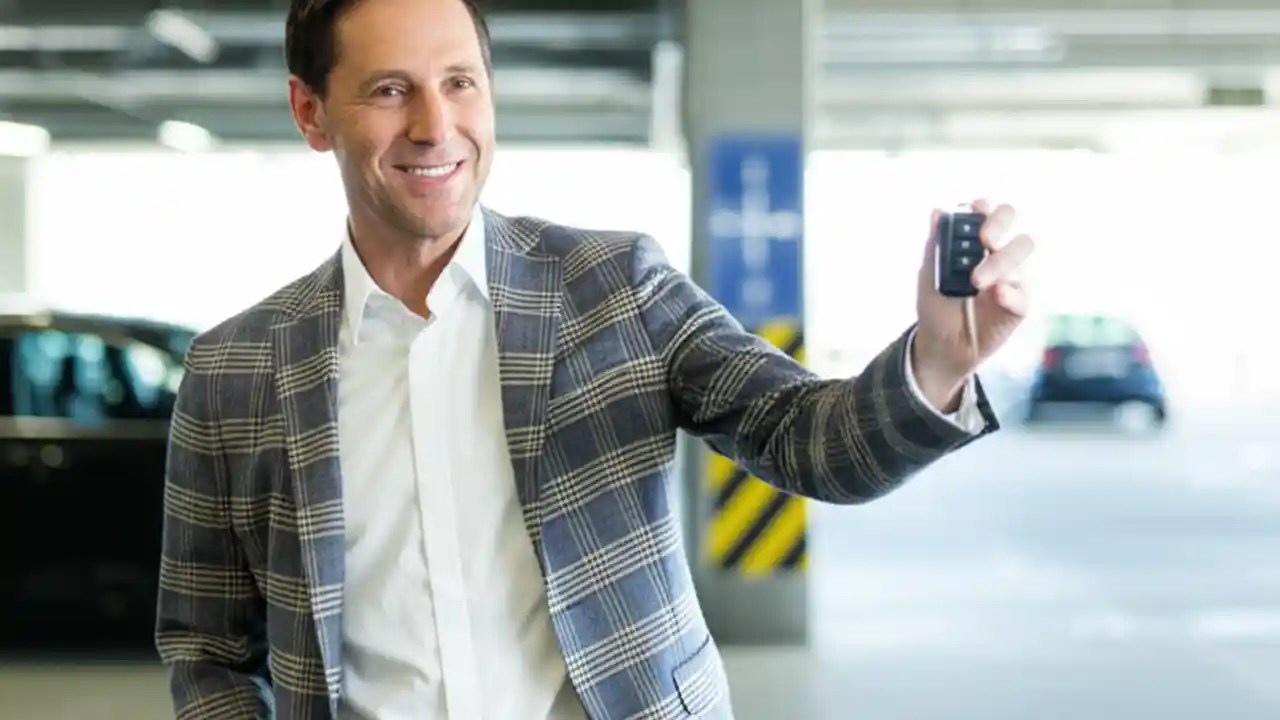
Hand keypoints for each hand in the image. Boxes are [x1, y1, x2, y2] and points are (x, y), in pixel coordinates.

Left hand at [912, 199, 1034, 408]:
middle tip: (984, 240)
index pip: (992, 216)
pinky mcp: (1017, 306)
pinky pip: (1021, 294)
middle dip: (1000, 227)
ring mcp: (1011, 281)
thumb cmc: (937, 307)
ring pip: (1020, 256)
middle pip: (1012, 228)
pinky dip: (1009, 292)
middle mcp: (999, 259)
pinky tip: (995, 295)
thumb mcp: (929, 276)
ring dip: (999, 262)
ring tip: (976, 281)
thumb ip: (935, 246)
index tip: (977, 208)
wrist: (940, 347)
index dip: (988, 208)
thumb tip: (936, 211)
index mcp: (979, 247)